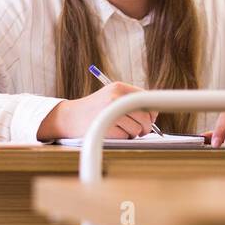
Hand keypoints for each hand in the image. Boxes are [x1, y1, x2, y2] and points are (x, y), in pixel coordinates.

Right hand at [38, 81, 158, 140]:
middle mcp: (115, 98)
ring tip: (122, 129)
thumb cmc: (95, 109)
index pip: (147, 100)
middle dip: (146, 126)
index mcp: (119, 87)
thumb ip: (131, 101)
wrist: (69, 117)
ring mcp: (109, 113)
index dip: (152, 112)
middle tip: (141, 130)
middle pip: (145, 116)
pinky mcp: (105, 127)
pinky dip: (122, 138)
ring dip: (133, 133)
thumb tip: (155, 114)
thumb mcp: (111, 96)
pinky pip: (126, 136)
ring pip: (137, 128)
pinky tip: (113, 133)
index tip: (150, 118)